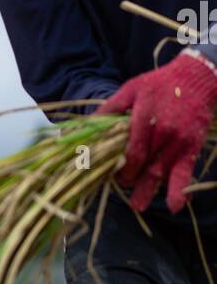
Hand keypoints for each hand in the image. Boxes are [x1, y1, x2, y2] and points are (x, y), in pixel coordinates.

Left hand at [97, 50, 216, 212]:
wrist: (196, 77)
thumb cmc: (159, 83)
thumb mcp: (131, 89)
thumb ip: (110, 107)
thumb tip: (86, 122)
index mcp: (144, 117)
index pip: (130, 150)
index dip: (120, 166)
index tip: (111, 172)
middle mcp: (162, 131)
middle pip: (143, 164)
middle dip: (130, 178)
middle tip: (122, 183)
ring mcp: (178, 141)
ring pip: (161, 171)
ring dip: (148, 190)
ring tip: (137, 206)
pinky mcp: (192, 147)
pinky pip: (186, 171)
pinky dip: (180, 190)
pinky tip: (175, 206)